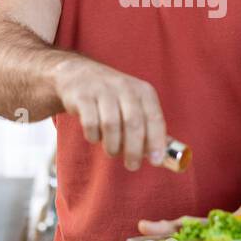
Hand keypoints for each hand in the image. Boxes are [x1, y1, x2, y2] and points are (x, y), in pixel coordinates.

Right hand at [52, 58, 167, 171]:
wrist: (78, 75)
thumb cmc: (114, 99)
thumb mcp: (135, 106)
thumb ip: (148, 129)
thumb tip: (161, 158)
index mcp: (143, 91)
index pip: (154, 118)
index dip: (156, 141)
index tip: (156, 161)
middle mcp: (125, 87)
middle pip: (133, 123)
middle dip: (134, 150)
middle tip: (132, 165)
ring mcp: (102, 89)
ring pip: (111, 125)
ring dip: (112, 145)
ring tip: (112, 151)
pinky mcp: (82, 96)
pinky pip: (90, 123)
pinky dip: (94, 136)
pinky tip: (95, 136)